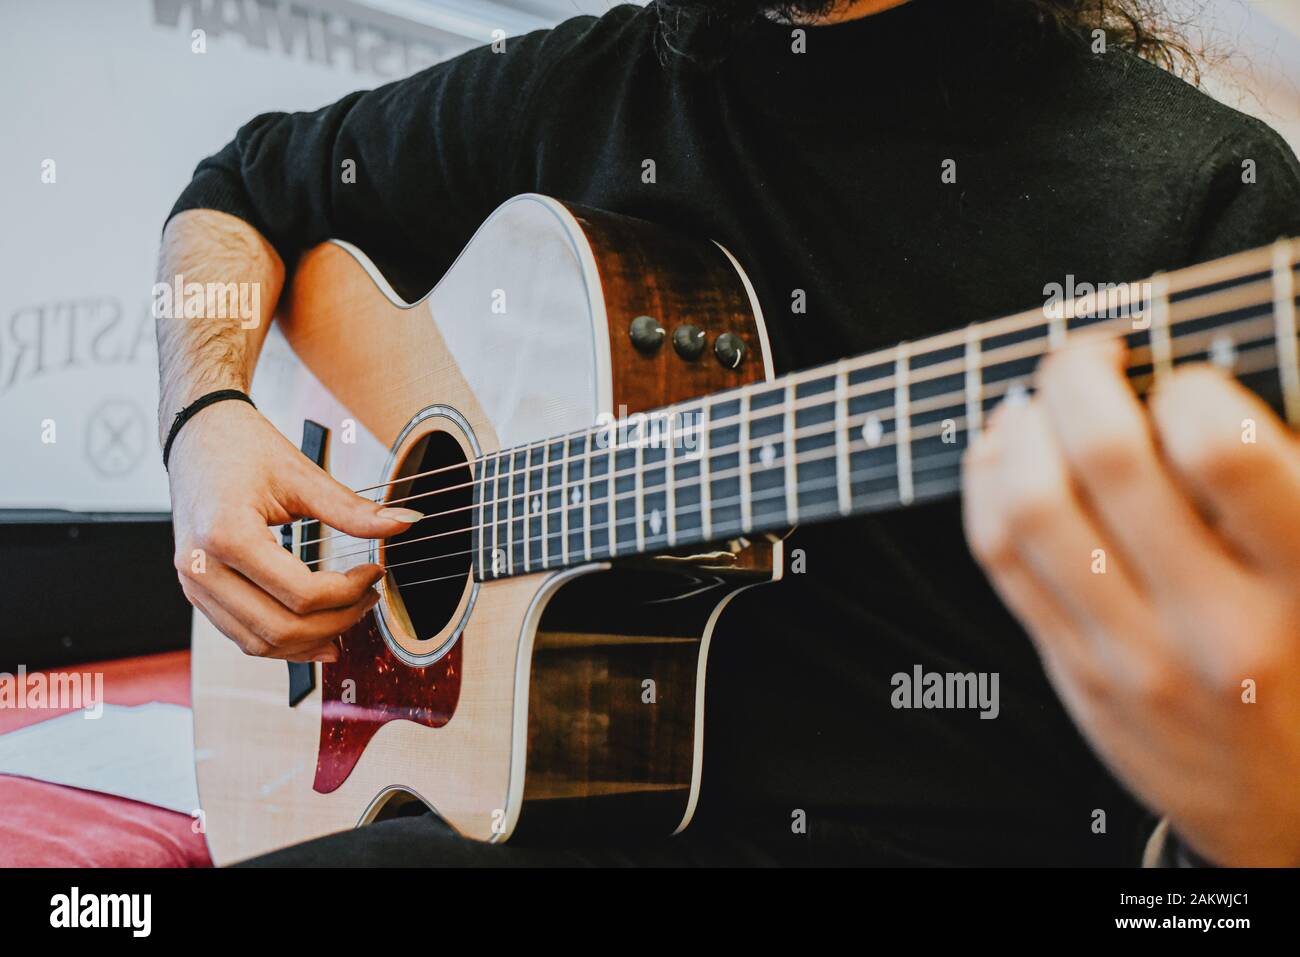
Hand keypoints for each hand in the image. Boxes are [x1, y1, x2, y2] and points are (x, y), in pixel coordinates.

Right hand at [166, 400, 420, 662]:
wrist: (197, 435)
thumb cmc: (242, 447)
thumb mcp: (302, 475)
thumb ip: (352, 509)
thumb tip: (405, 522)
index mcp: (226, 535)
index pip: (301, 594)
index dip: (349, 592)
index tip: (374, 572)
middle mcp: (201, 568)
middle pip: (281, 628)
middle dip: (337, 622)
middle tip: (369, 598)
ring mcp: (194, 584)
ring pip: (259, 643)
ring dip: (310, 641)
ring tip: (349, 617)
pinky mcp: (198, 591)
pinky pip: (242, 635)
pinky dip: (283, 641)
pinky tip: (317, 634)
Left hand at [962, 337, 1299, 865]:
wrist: (1290, 813)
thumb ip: (1274, 493)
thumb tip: (1183, 385)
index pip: (1225, 452)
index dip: (1189, 386)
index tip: (1184, 379)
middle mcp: (1213, 623)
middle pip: (1108, 459)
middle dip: (1082, 377)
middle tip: (1089, 356)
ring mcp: (1131, 652)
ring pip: (1032, 504)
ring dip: (1023, 425)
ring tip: (1040, 400)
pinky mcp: (1072, 668)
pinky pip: (998, 553)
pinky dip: (988, 480)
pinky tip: (1006, 447)